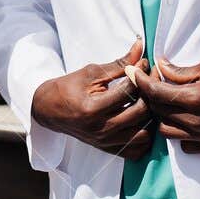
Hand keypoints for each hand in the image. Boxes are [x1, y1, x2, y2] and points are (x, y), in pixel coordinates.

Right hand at [29, 39, 152, 158]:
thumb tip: (139, 48)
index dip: (139, 74)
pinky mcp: (108, 149)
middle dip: (148, 93)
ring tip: (145, 101)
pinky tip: (141, 121)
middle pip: (141, 112)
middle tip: (149, 81)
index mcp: (93, 108)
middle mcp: (101, 129)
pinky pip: (138, 150)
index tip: (142, 65)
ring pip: (144, 134)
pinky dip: (144, 136)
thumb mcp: (91, 73)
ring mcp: (106, 142)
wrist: (49, 110)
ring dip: (150, 116)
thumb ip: (119, 64)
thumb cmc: (68, 89)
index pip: (128, 91)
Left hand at [127, 57, 199, 152]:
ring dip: (161, 117)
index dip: (140, 81)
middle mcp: (196, 121)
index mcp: (195, 98)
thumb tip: (160, 66)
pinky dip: (179, 135)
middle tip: (152, 84)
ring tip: (166, 105)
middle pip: (157, 112)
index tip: (132, 72)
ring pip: (166, 132)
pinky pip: (185, 146)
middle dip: (150, 96)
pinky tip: (182, 122)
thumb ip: (181, 71)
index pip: (156, 92)